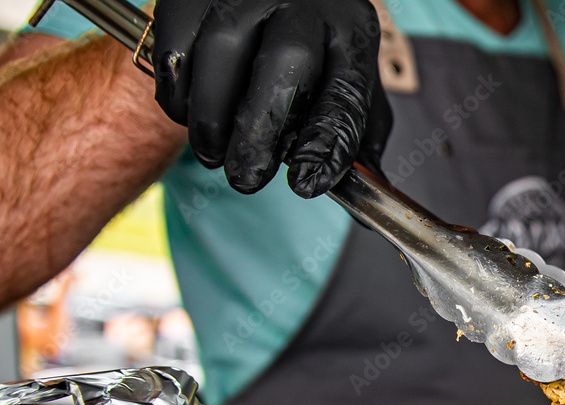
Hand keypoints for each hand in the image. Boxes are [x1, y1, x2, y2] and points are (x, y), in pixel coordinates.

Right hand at [152, 0, 391, 197]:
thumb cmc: (313, 55)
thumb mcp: (347, 85)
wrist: (268, 1)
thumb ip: (356, 140)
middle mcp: (305, 1)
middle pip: (287, 59)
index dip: (326, 142)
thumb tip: (367, 202)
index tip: (307, 183)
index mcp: (352, 31)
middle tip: (246, 178)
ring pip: (222, 50)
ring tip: (214, 155)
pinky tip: (190, 115)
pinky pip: (176, 44)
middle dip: (261, 129)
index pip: (347, 89)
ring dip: (212, 117)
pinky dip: (178, 92)